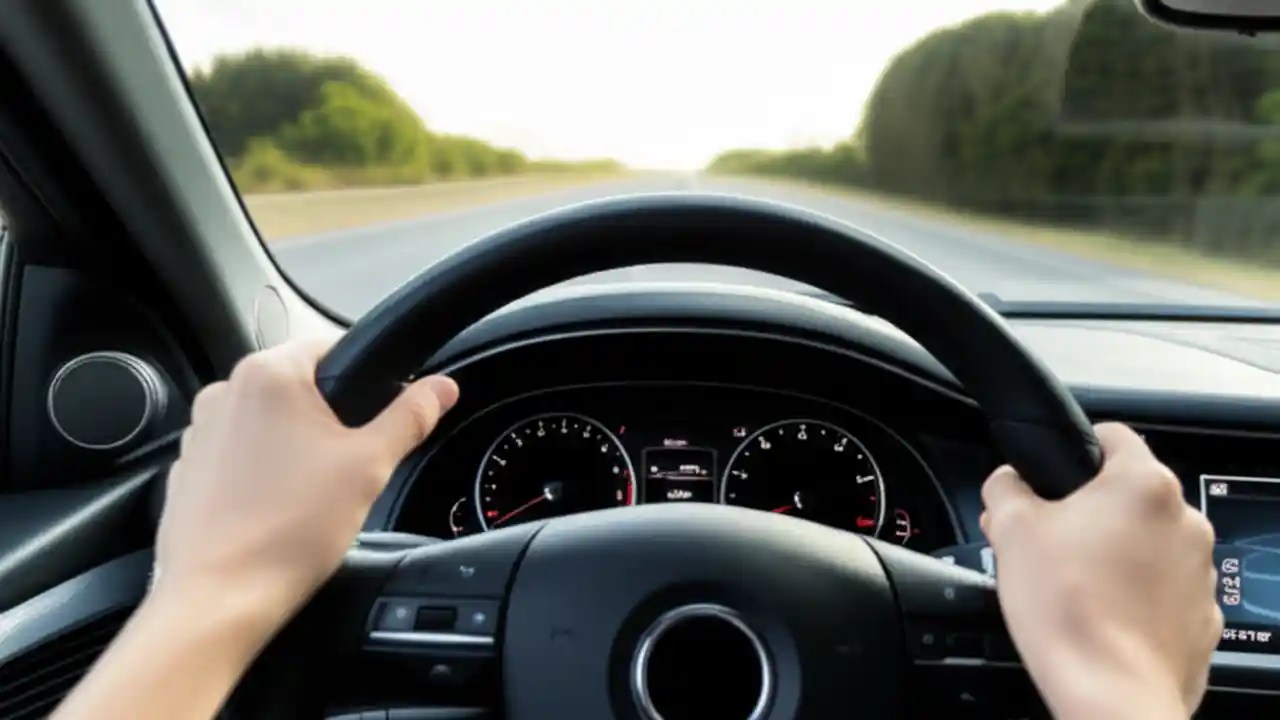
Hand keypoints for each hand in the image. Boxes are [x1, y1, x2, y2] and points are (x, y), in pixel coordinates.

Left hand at [154, 338, 458, 634]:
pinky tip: (280, 510)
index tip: (383, 417)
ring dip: (297, 447)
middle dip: (332, 422)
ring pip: (271, 424)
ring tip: (313, 496)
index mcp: (269, 373)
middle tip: (351, 468)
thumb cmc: (290, 530)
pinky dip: (264, 474)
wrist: (220, 599)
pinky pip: (240, 457)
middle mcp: (224, 391)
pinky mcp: (188, 469)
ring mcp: (199, 431)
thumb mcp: (370, 465)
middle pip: (301, 387)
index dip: (370, 380)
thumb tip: (441, 387)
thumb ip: (410, 416)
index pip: (335, 347)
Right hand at [981, 423, 1220, 719]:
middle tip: (1043, 540)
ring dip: (1110, 552)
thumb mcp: (1011, 528)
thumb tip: (1007, 482)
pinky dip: (1131, 594)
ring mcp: (1200, 570)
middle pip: (1126, 495)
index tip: (1051, 476)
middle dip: (1084, 512)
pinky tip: (1097, 613)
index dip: (1072, 451)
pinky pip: (1160, 589)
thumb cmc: (1068, 609)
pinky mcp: (1201, 615)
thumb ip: (1005, 487)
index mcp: (1143, 484)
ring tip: (1068, 583)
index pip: (1110, 436)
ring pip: (1145, 542)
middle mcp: (1185, 520)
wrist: (1108, 690)